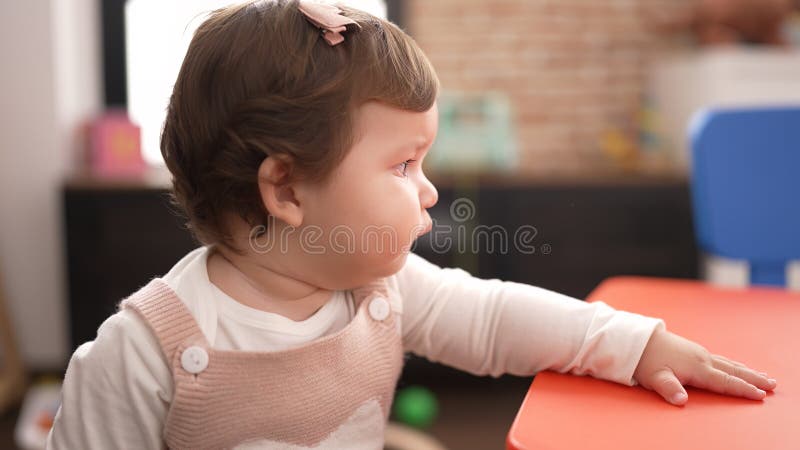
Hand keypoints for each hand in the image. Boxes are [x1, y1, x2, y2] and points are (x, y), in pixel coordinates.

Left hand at [632, 328, 776, 405]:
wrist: (636, 339)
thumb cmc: (645, 360)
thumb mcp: (654, 377)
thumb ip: (669, 388)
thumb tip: (681, 400)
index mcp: (696, 367)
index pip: (725, 381)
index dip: (743, 389)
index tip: (760, 395)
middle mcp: (701, 358)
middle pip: (733, 370)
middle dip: (753, 378)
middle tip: (773, 385)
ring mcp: (698, 353)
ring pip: (728, 364)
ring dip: (747, 371)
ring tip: (763, 376)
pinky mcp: (693, 351)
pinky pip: (720, 359)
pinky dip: (734, 365)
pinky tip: (737, 367)